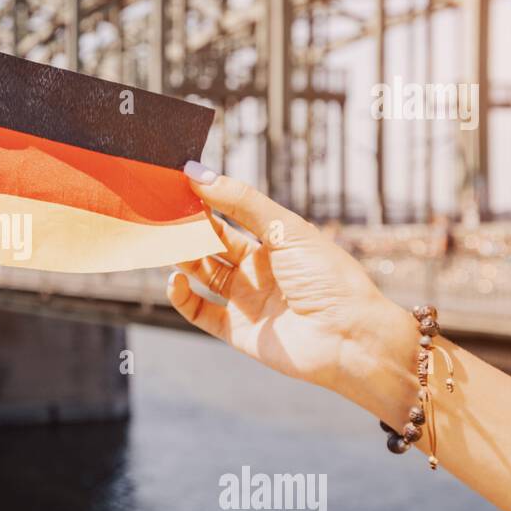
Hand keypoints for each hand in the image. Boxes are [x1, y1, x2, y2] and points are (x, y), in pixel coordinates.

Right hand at [166, 161, 418, 425]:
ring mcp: (246, 301)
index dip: (206, 202)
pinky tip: (175, 279)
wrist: (349, 336)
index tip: (178, 187)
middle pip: (212, 245)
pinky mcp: (237, 331)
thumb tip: (198, 174)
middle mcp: (258, 270)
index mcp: (275, 242)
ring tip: (162, 243)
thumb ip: (242, 202)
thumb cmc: (328, 277)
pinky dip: (182, 296)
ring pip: (202, 274)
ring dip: (181, 259)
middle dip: (188, 230)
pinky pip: (199, 311)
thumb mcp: (286, 229)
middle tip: (162, 214)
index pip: (231, 216)